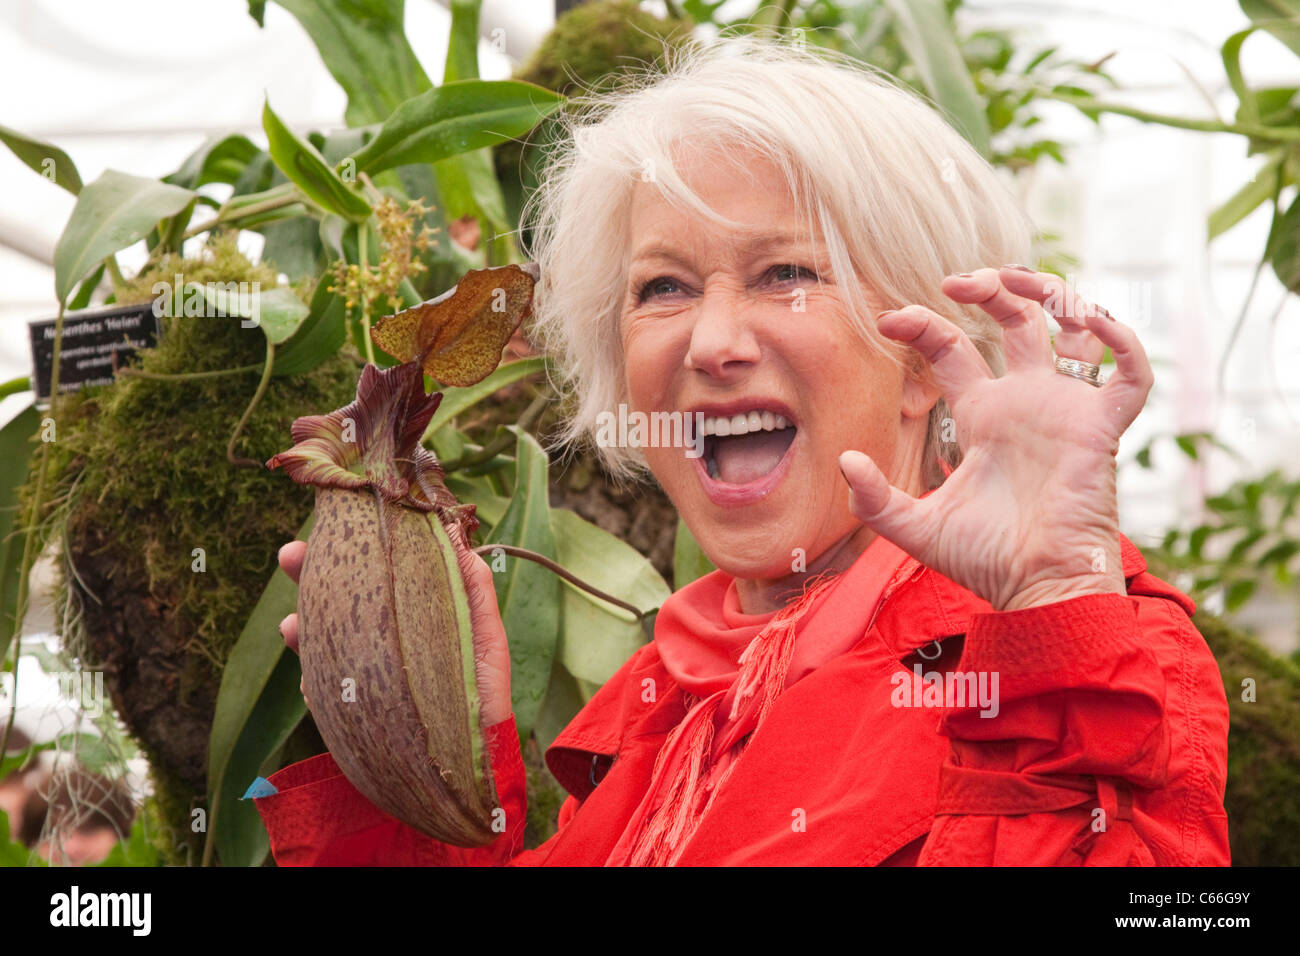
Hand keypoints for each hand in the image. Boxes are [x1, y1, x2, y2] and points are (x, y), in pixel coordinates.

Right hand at [277, 539, 513, 725]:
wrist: (477, 759)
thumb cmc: (484, 692)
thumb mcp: (484, 634)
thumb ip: (473, 588)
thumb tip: (454, 534)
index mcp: (410, 614)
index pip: (373, 574)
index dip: (351, 548)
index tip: (331, 524)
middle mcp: (382, 640)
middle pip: (339, 600)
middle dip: (310, 577)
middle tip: (288, 556)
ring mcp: (365, 673)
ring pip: (322, 641)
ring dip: (301, 629)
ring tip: (290, 626)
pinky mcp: (356, 708)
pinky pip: (323, 690)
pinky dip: (314, 683)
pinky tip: (311, 683)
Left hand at [840, 265, 1152, 611]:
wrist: (1036, 589)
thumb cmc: (984, 561)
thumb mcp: (915, 527)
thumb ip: (874, 499)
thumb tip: (844, 460)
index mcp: (982, 416)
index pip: (952, 349)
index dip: (923, 326)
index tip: (886, 320)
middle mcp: (1024, 403)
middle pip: (1016, 320)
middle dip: (990, 288)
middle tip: (954, 281)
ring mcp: (1064, 411)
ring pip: (1071, 329)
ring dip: (1051, 292)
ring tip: (1012, 279)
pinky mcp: (1101, 429)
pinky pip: (1129, 375)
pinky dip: (1123, 343)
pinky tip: (1093, 323)